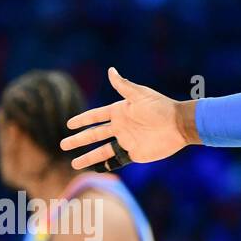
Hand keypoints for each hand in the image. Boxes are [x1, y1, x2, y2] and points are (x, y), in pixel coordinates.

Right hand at [60, 67, 194, 169]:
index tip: (69, 124)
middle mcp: (120, 127)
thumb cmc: (161, 107)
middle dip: (78, 140)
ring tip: (73, 163)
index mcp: (119, 112)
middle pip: (94, 135)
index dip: (82, 120)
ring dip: (87, 157)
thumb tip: (111, 70)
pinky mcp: (134, 154)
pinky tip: (94, 170)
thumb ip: (123, 86)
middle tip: (62, 145)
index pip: (95, 116)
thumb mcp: (140, 95)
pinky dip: (105, 166)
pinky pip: (116, 161)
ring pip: (101, 151)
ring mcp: (126, 141)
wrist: (178, 125)